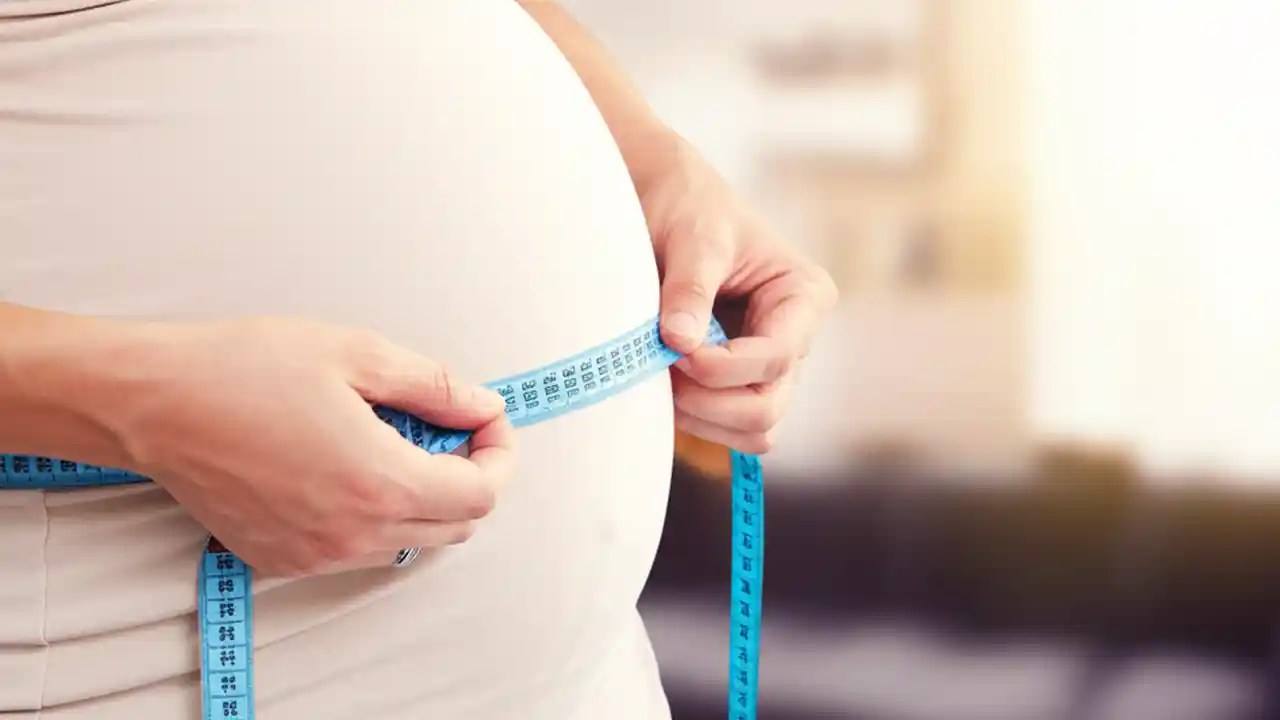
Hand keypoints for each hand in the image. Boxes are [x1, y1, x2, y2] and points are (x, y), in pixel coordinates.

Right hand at [106, 317, 515, 575]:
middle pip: (457, 525)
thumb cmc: (245, 368)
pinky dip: (373, 516)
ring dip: (422, 498)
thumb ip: (435, 387)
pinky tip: (343, 467)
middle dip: (469, 476)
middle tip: (445, 427)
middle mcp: (354, 533)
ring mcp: (317, 554)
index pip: (483, 494)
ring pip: (410, 541)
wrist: (154, 402)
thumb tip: (482, 406)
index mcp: (381, 483)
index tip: (487, 422)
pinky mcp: (284, 560)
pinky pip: (358, 550)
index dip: (499, 455)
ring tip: (389, 441)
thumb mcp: (358, 354)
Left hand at [642, 135, 837, 453]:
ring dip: (701, 416)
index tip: (674, 350)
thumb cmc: (689, 207)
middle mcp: (795, 339)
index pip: (776, 357)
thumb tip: (678, 341)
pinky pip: (726, 428)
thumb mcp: (693, 237)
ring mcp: (767, 368)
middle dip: (710, 401)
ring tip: (659, 372)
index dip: (724, 367)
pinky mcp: (737, 384)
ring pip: (751, 431)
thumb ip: (689, 288)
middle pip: (767, 408)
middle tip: (661, 368)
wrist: (664, 201)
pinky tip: (664, 380)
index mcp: (803, 297)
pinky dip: (694, 417)